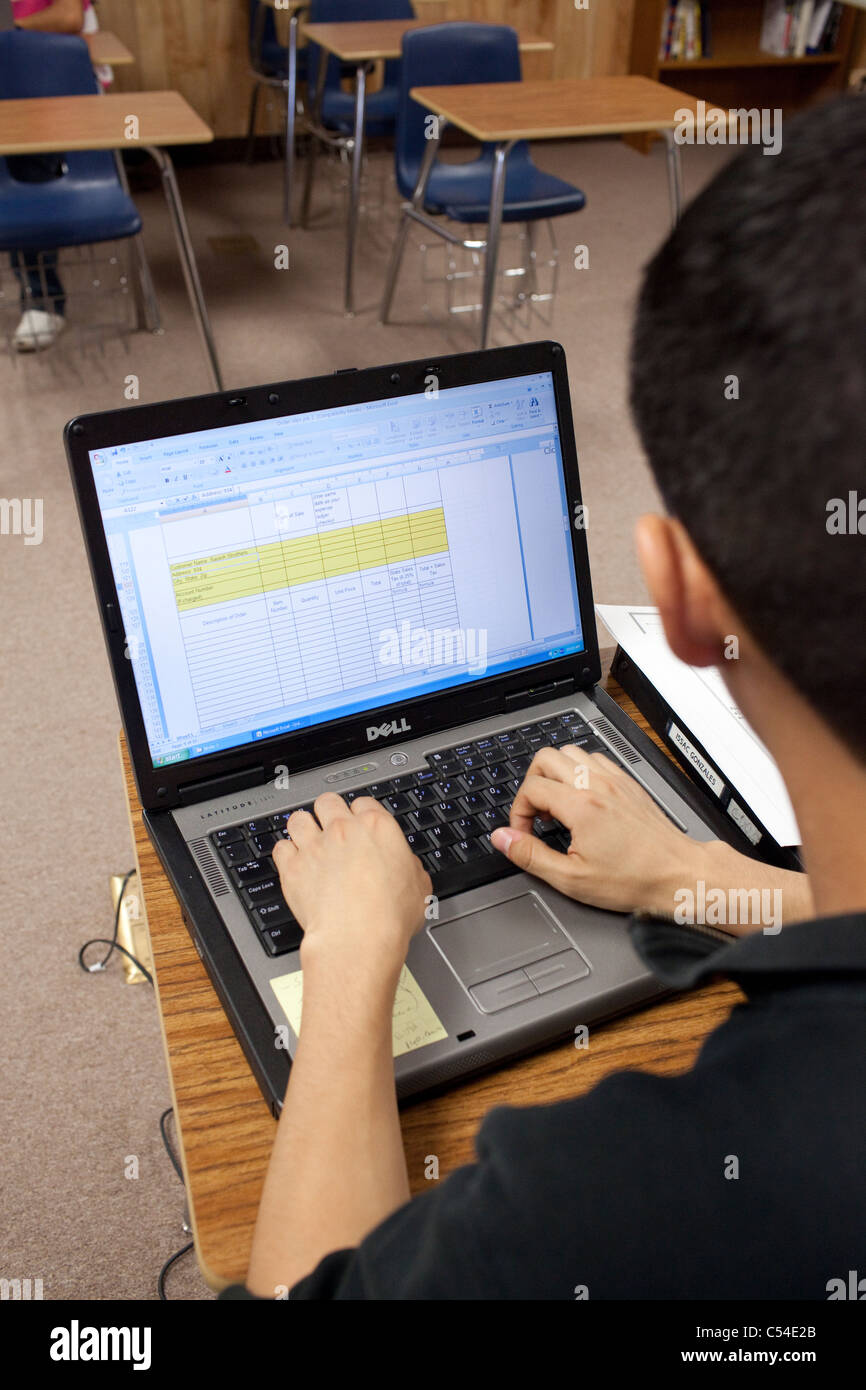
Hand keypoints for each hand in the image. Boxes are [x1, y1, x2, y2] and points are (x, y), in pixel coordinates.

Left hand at [272, 794, 430, 969]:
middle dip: (328, 812)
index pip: (363, 802)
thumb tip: (406, 866)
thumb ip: (410, 866)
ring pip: (299, 819)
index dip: (360, 814)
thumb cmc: (390, 916)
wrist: (357, 938)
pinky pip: (280, 848)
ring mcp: (314, 846)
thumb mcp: (419, 887)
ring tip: (308, 841)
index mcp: (377, 827)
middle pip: (327, 801)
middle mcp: (343, 830)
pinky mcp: (292, 867)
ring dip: (303, 828)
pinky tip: (294, 863)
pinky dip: (286, 854)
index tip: (359, 825)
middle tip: (332, 829)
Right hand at [490, 744, 704, 915]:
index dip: (518, 812)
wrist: (678, 874)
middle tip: (536, 813)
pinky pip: (595, 760)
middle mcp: (598, 786)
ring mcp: (615, 781)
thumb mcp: (572, 879)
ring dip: (556, 774)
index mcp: (581, 807)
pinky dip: (581, 772)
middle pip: (546, 757)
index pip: (531, 788)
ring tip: (558, 805)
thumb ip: (531, 856)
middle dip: (532, 783)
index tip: (524, 834)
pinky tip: (582, 799)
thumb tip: (503, 839)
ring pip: (571, 753)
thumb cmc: (635, 880)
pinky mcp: (629, 784)